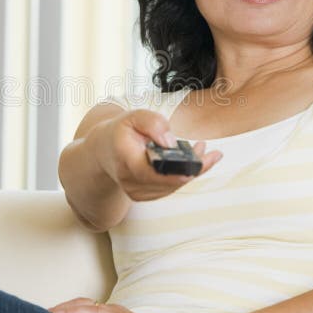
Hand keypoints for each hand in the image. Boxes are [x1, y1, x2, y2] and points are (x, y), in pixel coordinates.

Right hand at [91, 109, 222, 201]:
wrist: (105, 150)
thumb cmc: (121, 132)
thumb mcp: (134, 116)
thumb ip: (153, 123)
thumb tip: (171, 142)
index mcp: (124, 158)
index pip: (148, 172)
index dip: (173, 172)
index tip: (195, 165)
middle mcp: (128, 179)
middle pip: (167, 181)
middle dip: (191, 166)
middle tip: (207, 150)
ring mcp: (135, 191)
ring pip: (172, 185)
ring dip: (191, 169)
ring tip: (201, 149)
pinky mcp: (143, 196)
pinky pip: (170, 188)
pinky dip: (183, 175)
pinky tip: (194, 160)